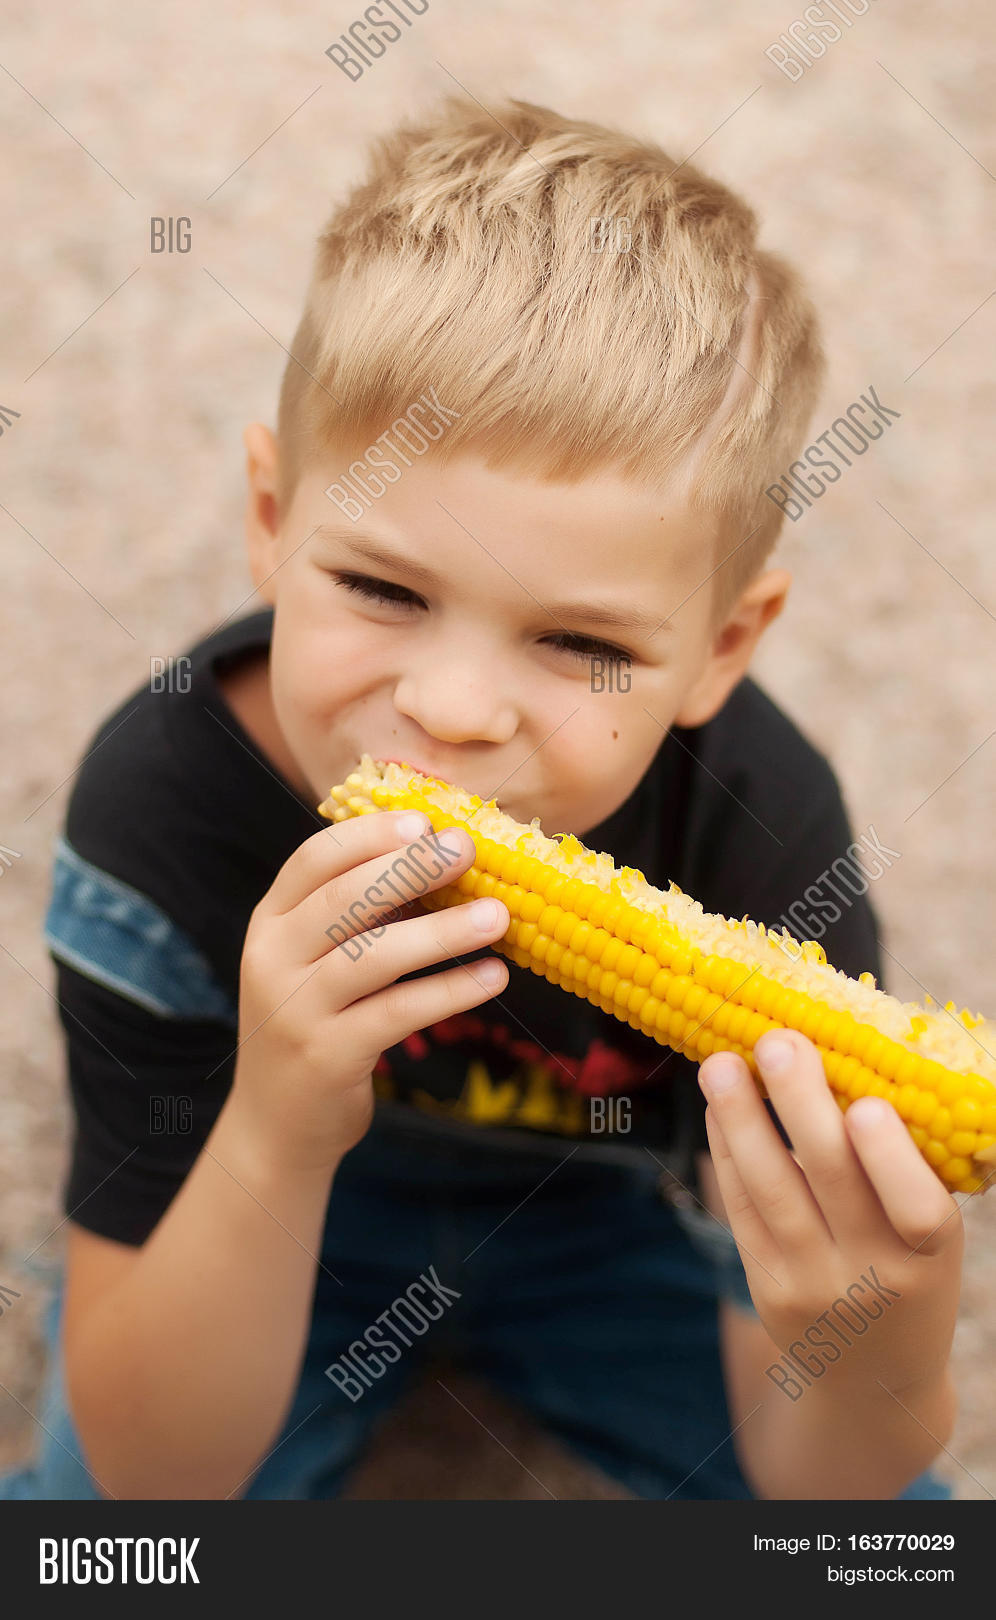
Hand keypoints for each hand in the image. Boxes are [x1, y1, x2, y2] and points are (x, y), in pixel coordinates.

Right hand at [231, 810, 509, 1171]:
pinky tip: (492, 977)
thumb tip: (442, 858)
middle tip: (468, 851)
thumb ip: (359, 913)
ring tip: (499, 916)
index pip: (313, 860)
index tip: (425, 822)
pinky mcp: (326, 1056)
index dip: (370, 835)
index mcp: (269, 922)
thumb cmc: (316, 1022)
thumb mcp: (316, 961)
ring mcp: (294, 1010)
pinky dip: (450, 991)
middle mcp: (270, 959)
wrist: (277, 1125)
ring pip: (373, 957)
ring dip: (442, 932)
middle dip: (410, 869)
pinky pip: (397, 1013)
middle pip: (343, 900)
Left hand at [697, 1032, 963, 1401]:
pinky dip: (728, 1153)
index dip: (890, 1158)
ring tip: (720, 1063)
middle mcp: (874, 1275)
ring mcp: (814, 1286)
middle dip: (801, 1105)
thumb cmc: (909, 1274)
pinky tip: (717, 1109)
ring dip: (742, 1121)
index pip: (918, 1210)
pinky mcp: (768, 1289)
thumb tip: (849, 1060)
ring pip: (772, 1193)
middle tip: (778, 1041)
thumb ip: (900, 1171)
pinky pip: (743, 1212)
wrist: (874, 1380)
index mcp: (931, 1256)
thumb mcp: (929, 1239)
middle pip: (831, 1182)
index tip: (866, 1103)